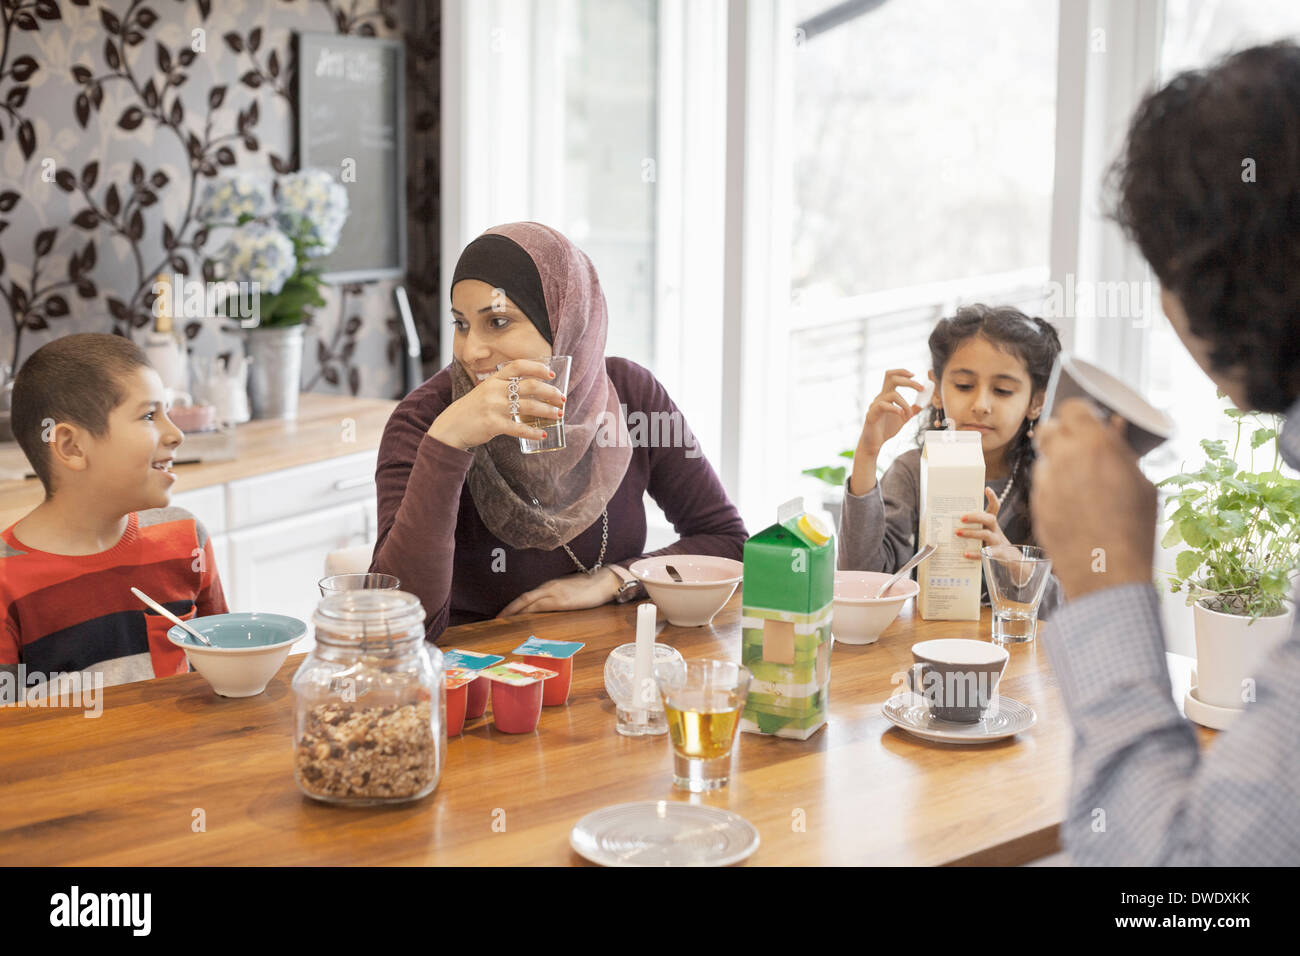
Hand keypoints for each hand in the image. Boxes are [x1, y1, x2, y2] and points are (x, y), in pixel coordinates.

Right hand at [428, 359, 565, 450]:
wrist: (451, 427)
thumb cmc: (472, 410)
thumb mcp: (484, 391)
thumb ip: (502, 388)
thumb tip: (530, 389)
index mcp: (493, 380)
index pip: (518, 366)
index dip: (537, 368)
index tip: (551, 374)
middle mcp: (495, 390)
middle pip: (530, 386)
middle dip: (550, 392)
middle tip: (561, 398)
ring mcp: (494, 407)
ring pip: (529, 406)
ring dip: (548, 411)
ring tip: (559, 415)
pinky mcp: (494, 425)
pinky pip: (519, 428)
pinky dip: (533, 432)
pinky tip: (542, 434)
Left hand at [497, 568, 619, 617]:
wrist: (604, 581)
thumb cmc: (589, 586)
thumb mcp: (569, 590)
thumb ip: (557, 595)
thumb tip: (548, 605)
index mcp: (550, 585)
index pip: (526, 596)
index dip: (513, 606)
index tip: (502, 614)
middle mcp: (549, 588)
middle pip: (523, 599)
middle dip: (509, 610)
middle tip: (495, 620)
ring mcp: (555, 594)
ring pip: (528, 602)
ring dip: (514, 612)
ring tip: (502, 621)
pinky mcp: (562, 601)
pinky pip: (540, 607)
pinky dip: (528, 612)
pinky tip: (522, 618)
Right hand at [849, 369, 926, 495]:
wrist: (874, 444)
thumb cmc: (886, 429)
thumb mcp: (903, 418)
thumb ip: (912, 410)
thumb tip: (923, 403)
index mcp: (886, 395)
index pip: (891, 376)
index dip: (902, 372)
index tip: (915, 375)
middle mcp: (880, 397)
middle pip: (891, 378)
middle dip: (909, 381)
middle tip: (921, 389)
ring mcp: (875, 405)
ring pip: (892, 394)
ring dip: (906, 404)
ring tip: (909, 416)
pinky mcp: (872, 414)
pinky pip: (884, 406)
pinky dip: (896, 409)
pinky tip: (902, 416)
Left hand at [957, 488, 1014, 560]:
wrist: (1008, 558)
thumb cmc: (989, 543)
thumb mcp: (982, 532)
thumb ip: (970, 526)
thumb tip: (947, 522)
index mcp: (991, 522)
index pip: (994, 507)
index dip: (992, 498)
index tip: (987, 488)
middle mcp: (995, 530)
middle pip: (989, 519)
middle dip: (975, 517)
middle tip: (961, 518)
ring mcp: (997, 542)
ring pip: (986, 534)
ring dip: (971, 533)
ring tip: (958, 533)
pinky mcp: (997, 555)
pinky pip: (985, 554)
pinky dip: (975, 554)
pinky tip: (965, 553)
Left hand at [1029, 399, 1157, 599]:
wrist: (1107, 571)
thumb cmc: (1134, 529)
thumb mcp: (1142, 486)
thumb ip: (1123, 453)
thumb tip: (1116, 429)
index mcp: (1095, 445)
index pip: (1072, 408)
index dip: (1079, 413)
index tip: (1086, 420)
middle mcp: (1064, 458)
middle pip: (1049, 429)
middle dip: (1061, 433)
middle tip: (1077, 445)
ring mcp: (1045, 482)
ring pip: (1043, 458)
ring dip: (1056, 462)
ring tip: (1079, 479)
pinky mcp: (1035, 504)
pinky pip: (1041, 485)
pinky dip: (1052, 487)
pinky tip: (1071, 502)